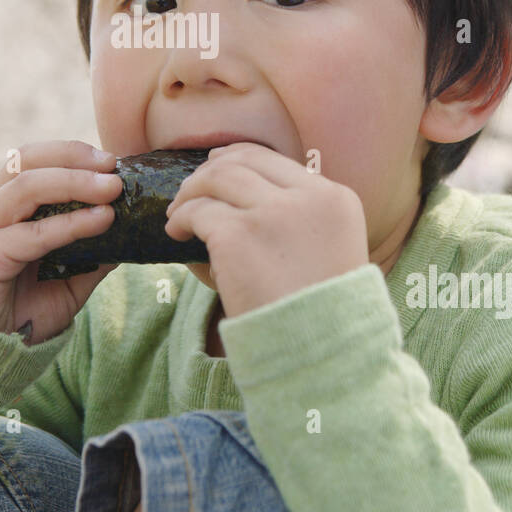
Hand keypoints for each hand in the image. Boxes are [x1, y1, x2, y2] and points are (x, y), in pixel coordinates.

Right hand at [0, 141, 121, 340]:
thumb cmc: (23, 310)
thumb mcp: (69, 278)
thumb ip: (93, 254)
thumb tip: (131, 232)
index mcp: (6, 206)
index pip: (33, 160)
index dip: (70, 153)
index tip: (111, 160)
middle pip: (26, 160)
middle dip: (72, 157)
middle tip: (113, 167)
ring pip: (27, 186)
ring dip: (74, 181)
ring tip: (112, 188)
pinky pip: (32, 233)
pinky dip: (71, 223)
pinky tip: (101, 220)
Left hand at [163, 143, 368, 319]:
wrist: (322, 354)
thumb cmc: (323, 316)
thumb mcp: (330, 254)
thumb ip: (302, 223)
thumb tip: (248, 204)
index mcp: (336, 199)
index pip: (276, 160)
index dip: (239, 158)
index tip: (217, 166)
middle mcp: (308, 197)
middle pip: (244, 161)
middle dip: (210, 171)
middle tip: (190, 190)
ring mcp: (272, 213)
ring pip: (218, 179)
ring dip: (191, 192)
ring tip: (177, 214)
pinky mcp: (238, 236)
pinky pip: (198, 213)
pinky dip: (181, 218)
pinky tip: (175, 233)